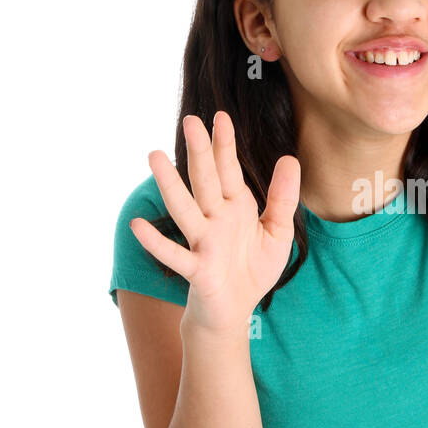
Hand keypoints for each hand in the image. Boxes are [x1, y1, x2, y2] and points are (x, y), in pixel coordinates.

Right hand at [129, 111, 300, 337]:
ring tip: (154, 156)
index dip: (224, 145)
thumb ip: (283, 198)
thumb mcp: (277, 232)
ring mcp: (202, 243)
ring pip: (184, 210)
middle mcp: (215, 220)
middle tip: (190, 120)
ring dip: (171, 185)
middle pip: (205, 181)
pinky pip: (174, 255)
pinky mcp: (197, 271)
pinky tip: (137, 225)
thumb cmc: (252, 269)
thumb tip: (290, 159)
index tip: (221, 116)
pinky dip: (156, 242)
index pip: (228, 170)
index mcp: (235, 208)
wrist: (233, 312)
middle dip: (200, 152)